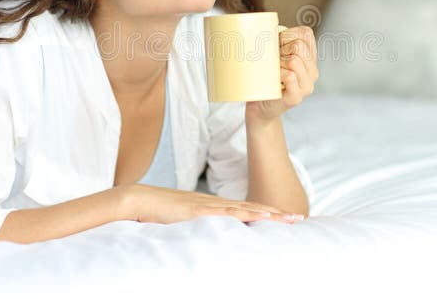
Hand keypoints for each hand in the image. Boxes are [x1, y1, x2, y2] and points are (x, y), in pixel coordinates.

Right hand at [119, 184, 304, 224]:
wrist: (138, 199)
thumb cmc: (156, 212)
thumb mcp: (182, 221)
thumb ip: (197, 227)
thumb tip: (208, 236)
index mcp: (211, 206)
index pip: (245, 209)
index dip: (266, 212)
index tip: (285, 217)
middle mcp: (213, 203)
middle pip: (251, 207)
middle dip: (276, 213)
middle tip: (298, 218)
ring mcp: (207, 205)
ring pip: (244, 209)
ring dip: (268, 214)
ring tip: (288, 218)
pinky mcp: (198, 211)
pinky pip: (225, 213)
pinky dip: (244, 215)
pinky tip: (258, 217)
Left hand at [245, 25, 318, 123]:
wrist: (260, 108)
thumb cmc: (265, 79)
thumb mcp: (274, 57)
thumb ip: (276, 43)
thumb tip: (262, 24)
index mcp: (310, 59)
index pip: (306, 33)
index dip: (288, 33)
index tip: (277, 44)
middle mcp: (313, 72)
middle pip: (300, 45)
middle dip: (281, 48)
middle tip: (272, 59)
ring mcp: (306, 86)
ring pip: (296, 60)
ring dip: (278, 62)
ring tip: (272, 70)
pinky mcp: (296, 97)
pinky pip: (290, 76)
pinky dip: (278, 73)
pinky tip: (273, 79)